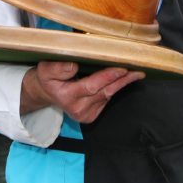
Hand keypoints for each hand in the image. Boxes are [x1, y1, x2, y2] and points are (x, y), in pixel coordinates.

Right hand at [23, 60, 143, 123]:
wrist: (47, 92)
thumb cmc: (48, 78)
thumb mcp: (45, 69)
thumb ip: (58, 68)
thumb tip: (74, 65)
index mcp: (66, 96)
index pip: (92, 86)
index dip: (108, 77)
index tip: (122, 68)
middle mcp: (77, 108)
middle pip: (105, 92)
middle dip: (122, 80)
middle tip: (137, 70)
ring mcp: (85, 115)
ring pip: (108, 96)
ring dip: (121, 84)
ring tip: (135, 73)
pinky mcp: (90, 117)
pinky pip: (106, 100)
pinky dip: (114, 89)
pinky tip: (120, 80)